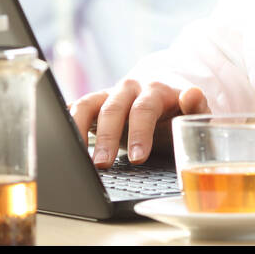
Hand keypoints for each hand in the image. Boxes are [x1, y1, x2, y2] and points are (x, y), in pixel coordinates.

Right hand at [68, 80, 209, 167]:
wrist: (158, 92)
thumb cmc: (175, 110)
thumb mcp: (192, 110)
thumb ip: (196, 106)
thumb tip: (193, 94)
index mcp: (155, 89)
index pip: (145, 108)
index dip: (140, 132)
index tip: (138, 158)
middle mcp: (129, 88)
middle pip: (114, 108)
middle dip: (107, 138)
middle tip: (102, 165)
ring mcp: (109, 94)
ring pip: (88, 104)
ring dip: (80, 129)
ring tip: (76, 157)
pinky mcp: (94, 103)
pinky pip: (76, 107)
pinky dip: (66, 120)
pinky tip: (58, 136)